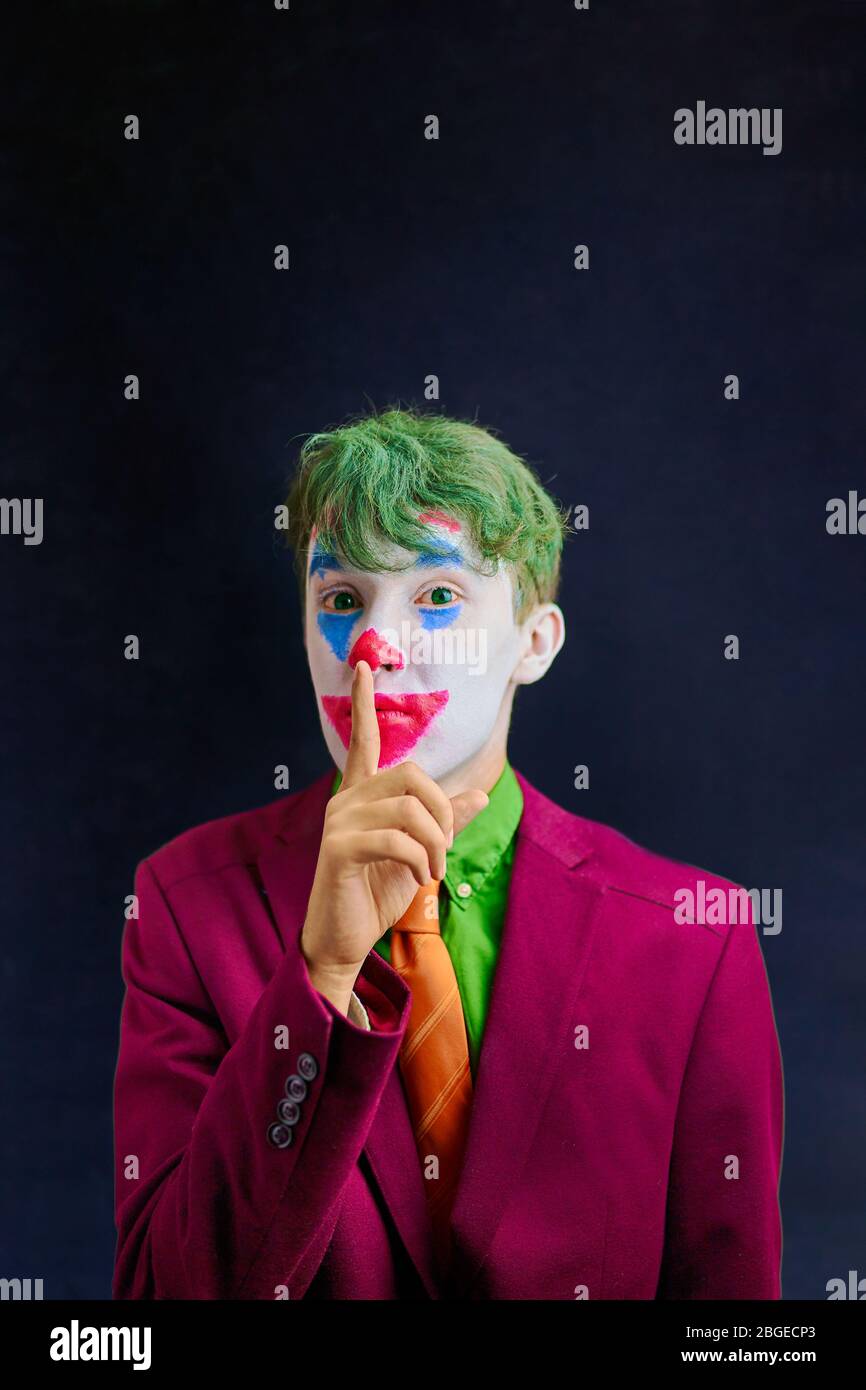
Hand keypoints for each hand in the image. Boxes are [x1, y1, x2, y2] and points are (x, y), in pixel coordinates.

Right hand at [300, 660, 488, 1014]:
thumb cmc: (376, 894)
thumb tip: (475, 793)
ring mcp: (339, 822)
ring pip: (411, 808)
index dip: (364, 703)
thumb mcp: (421, 854)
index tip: (364, 666)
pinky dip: (422, 860)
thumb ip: (443, 823)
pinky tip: (421, 879)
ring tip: (433, 873)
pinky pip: (398, 838)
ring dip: (437, 845)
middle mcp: (346, 801)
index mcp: (362, 797)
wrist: (345, 941)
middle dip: (443, 812)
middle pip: (411, 774)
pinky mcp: (339, 849)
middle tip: (444, 850)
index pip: (363, 740)